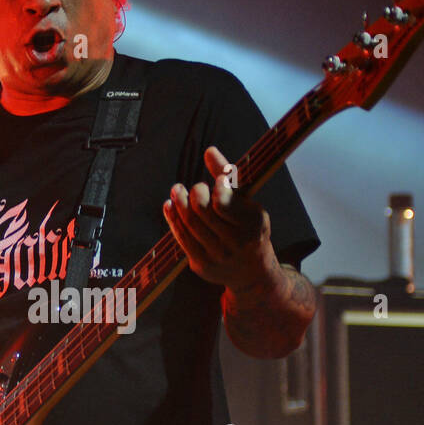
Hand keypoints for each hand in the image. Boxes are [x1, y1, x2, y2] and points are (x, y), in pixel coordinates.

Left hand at [162, 146, 277, 290]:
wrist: (253, 273)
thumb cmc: (250, 230)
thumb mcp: (249, 204)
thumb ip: (230, 177)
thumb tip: (209, 150)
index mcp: (253, 225)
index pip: (223, 202)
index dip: (216, 187)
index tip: (215, 182)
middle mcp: (236, 243)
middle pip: (202, 211)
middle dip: (195, 193)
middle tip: (197, 188)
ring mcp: (217, 257)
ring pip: (189, 224)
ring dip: (179, 202)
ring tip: (177, 189)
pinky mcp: (201, 266)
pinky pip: (181, 238)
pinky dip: (173, 219)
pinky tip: (169, 205)